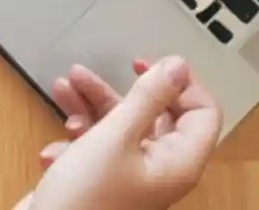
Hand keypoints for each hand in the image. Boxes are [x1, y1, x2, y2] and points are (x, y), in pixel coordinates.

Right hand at [14, 56, 221, 209]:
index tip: (146, 63)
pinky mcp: (102, 179)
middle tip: (89, 73)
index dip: (180, 84)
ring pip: (119, 126)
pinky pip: (97, 146)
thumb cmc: (86, 195)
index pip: (202, 112)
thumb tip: (177, 66)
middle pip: (153, 115)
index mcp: (178, 162)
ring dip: (89, 107)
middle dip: (116, 91)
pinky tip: (56, 145)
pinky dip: (77, 137)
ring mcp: (130, 175)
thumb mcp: (114, 137)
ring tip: (62, 89)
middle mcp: (160, 168)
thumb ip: (147, 98)